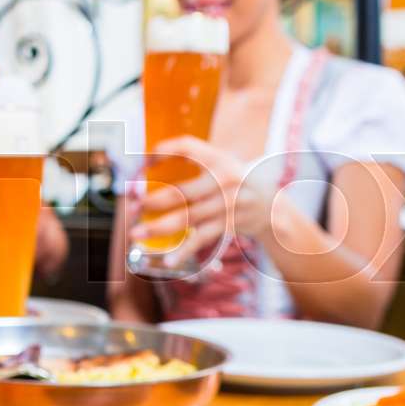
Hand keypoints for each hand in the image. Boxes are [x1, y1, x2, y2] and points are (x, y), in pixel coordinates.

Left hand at [129, 136, 275, 266]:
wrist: (272, 205)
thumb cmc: (234, 181)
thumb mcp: (220, 163)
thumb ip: (192, 163)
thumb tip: (147, 167)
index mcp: (218, 157)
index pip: (187, 147)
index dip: (164, 151)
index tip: (144, 161)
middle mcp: (224, 178)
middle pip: (180, 191)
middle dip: (152, 200)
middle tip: (132, 205)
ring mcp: (227, 203)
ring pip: (186, 218)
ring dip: (158, 227)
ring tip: (136, 233)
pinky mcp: (228, 224)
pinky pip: (201, 238)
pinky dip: (184, 249)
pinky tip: (168, 259)